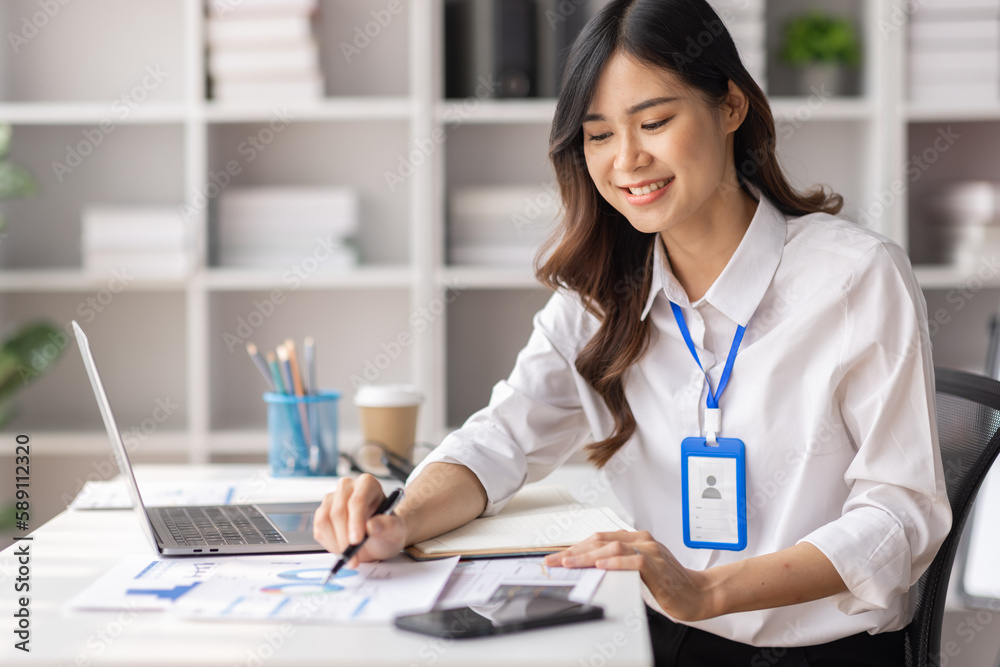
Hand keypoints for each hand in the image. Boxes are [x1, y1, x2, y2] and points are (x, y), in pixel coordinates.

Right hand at [313, 474, 406, 565]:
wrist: (379, 537)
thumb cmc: (387, 529)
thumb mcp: (395, 530)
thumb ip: (388, 526)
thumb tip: (372, 526)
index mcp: (367, 484)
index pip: (357, 500)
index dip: (355, 521)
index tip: (356, 541)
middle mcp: (347, 488)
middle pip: (338, 512)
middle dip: (344, 538)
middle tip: (353, 556)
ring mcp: (332, 499)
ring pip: (325, 521)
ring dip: (336, 543)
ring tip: (351, 555)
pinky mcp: (322, 513)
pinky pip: (319, 530)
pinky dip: (330, 544)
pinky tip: (343, 549)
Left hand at [543, 530, 715, 621]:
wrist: (699, 593)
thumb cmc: (670, 583)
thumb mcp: (640, 569)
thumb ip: (620, 562)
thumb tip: (591, 566)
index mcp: (636, 539)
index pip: (599, 538)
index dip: (576, 546)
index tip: (556, 557)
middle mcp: (642, 541)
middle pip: (601, 540)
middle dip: (573, 551)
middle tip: (554, 561)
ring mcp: (650, 552)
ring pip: (613, 547)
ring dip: (588, 555)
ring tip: (570, 562)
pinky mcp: (658, 566)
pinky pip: (634, 561)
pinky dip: (616, 562)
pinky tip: (601, 565)